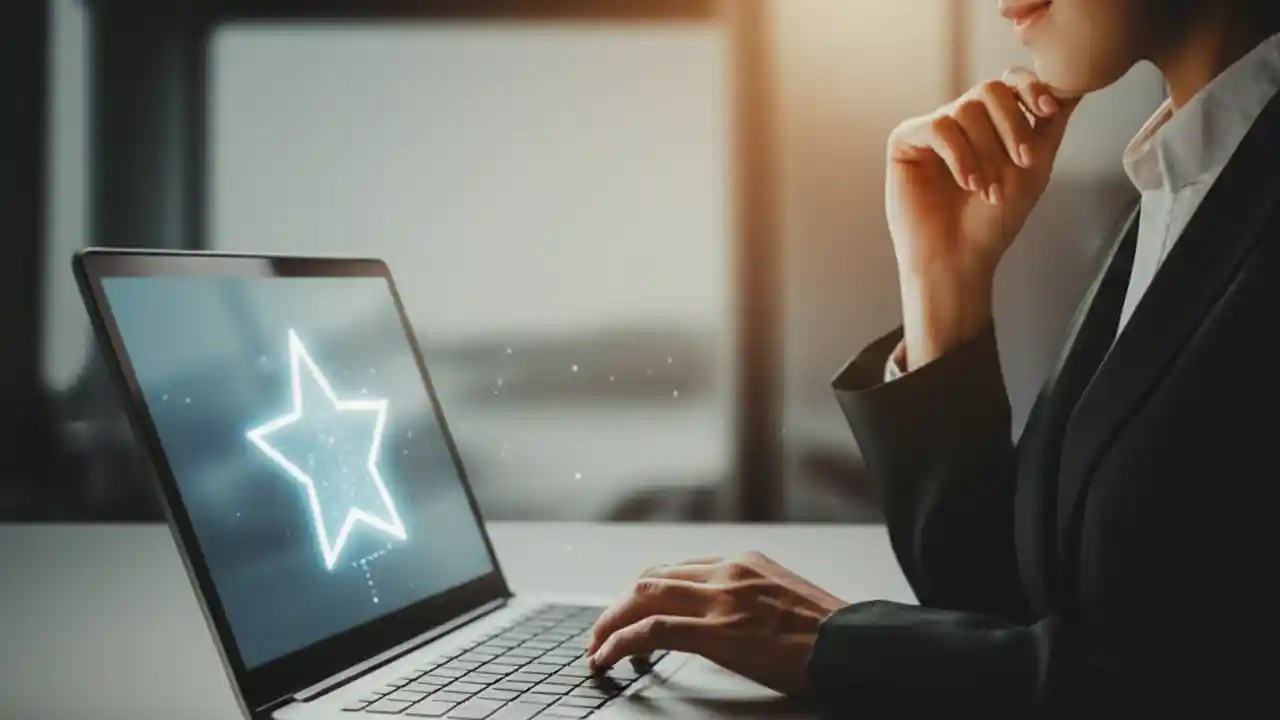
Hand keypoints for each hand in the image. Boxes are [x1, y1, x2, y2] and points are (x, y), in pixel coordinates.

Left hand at [586, 552, 845, 696]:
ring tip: (597, 649)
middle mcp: (727, 571)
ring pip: (642, 598)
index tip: (631, 615)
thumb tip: (725, 623)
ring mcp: (721, 599)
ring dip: (610, 623)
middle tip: (602, 633)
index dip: (644, 594)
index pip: (676, 570)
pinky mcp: (717, 630)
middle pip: (651, 579)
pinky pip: (652, 631)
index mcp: (744, 562)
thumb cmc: (828, 632)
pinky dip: (620, 643)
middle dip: (618, 606)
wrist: (854, 644)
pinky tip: (608, 658)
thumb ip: (749, 600)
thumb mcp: (784, 599)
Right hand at [887, 67, 1080, 367]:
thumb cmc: (993, 222)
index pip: (1009, 81)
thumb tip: (1077, 84)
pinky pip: (939, 126)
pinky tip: (967, 183)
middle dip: (1012, 125)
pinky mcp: (905, 140)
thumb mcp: (1034, 167)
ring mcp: (932, 129)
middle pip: (990, 90)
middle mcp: (960, 120)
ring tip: (989, 190)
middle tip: (1023, 163)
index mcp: (990, 123)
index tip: (1047, 111)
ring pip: (966, 109)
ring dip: (986, 152)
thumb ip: (1050, 124)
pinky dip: (959, 155)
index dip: (1030, 88)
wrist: (957, 258)